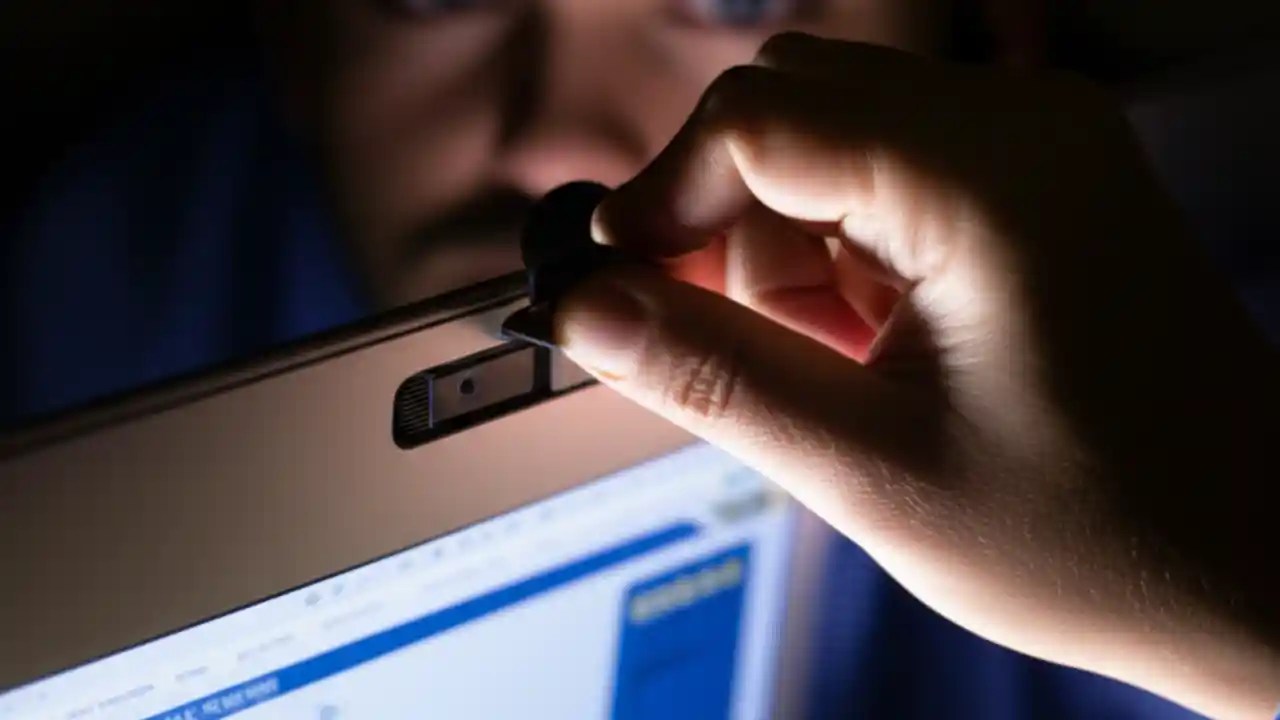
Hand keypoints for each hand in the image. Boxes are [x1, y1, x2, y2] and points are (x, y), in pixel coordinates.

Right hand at [553, 33, 1279, 717]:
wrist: (1251, 562)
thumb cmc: (1098, 534)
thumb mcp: (872, 471)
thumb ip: (711, 377)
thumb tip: (584, 311)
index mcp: (987, 181)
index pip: (754, 119)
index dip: (659, 201)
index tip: (618, 290)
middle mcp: (1022, 127)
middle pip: (785, 111)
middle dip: (729, 227)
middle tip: (736, 344)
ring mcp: (1039, 145)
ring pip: (827, 142)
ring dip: (792, 250)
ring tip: (846, 368)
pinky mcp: (1037, 181)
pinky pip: (886, 175)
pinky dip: (849, 253)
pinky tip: (885, 345)